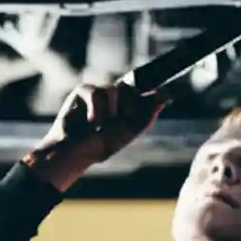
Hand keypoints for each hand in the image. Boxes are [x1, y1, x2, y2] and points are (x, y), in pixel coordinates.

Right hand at [24, 83, 166, 191]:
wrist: (76, 152)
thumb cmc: (100, 145)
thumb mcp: (129, 132)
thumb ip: (146, 115)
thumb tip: (164, 97)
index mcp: (125, 104)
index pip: (142, 90)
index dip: (151, 90)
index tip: (164, 94)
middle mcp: (113, 95)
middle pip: (131, 87)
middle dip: (129, 106)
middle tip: (117, 123)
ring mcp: (98, 91)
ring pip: (115, 90)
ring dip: (111, 112)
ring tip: (100, 126)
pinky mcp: (83, 91)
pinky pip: (98, 93)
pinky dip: (97, 111)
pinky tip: (92, 123)